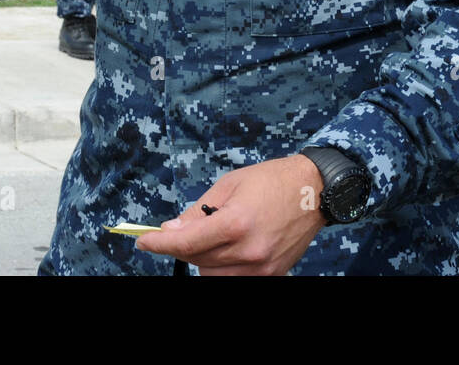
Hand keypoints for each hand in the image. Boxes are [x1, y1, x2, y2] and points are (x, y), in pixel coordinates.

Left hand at [135, 155, 324, 275]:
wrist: (315, 190)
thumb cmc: (274, 179)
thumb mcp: (230, 184)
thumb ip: (198, 210)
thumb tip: (171, 229)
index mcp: (236, 222)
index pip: (186, 243)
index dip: (159, 244)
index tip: (143, 241)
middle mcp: (248, 250)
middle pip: (196, 259)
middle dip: (183, 245)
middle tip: (185, 229)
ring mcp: (261, 266)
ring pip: (211, 274)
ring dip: (203, 258)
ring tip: (216, 235)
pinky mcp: (271, 274)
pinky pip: (233, 278)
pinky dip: (223, 266)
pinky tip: (230, 247)